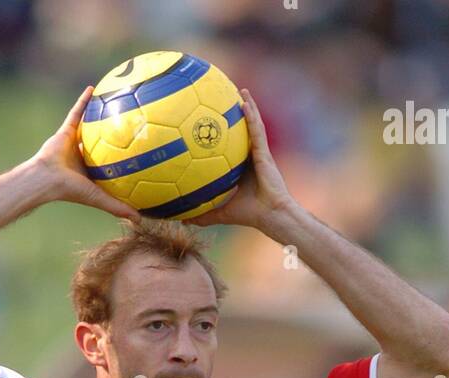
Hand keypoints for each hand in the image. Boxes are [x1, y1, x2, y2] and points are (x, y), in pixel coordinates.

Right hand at [31, 86, 140, 221]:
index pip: (110, 164)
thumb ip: (118, 207)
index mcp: (92, 171)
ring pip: (90, 125)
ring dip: (100, 113)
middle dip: (113, 135)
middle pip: (102, 143)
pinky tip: (94, 88)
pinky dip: (84, 101)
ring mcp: (74, 142)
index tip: (138, 150)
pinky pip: (77, 111)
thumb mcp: (99, 199)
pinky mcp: (65, 130)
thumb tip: (141, 220)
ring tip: (114, 98)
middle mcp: (84, 156)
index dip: (122, 158)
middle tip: (130, 122)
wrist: (47, 179)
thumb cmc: (71, 190)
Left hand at [184, 90, 289, 228]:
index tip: (207, 120)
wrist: (269, 215)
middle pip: (240, 131)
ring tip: (238, 89)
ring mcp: (258, 152)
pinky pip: (256, 130)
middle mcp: (248, 156)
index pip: (228, 146)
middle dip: (234, 114)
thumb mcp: (218, 212)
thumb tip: (179, 217)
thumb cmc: (247, 214)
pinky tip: (245, 102)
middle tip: (222, 97)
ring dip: (247, 106)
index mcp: (239, 167)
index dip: (221, 133)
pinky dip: (251, 115)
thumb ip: (200, 213)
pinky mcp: (264, 152)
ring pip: (251, 124)